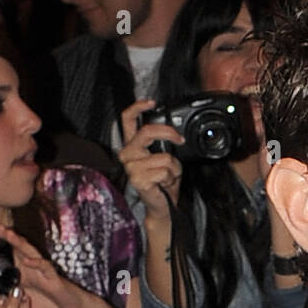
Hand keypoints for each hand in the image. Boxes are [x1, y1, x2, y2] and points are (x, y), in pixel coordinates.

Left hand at [0, 226, 86, 307]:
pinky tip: (28, 260)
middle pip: (16, 248)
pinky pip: (45, 267)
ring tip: (8, 234)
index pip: (7, 256)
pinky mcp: (54, 277)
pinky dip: (36, 264)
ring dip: (18, 243)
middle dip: (5, 237)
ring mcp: (42, 271)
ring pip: (29, 253)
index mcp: (21, 275)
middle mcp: (30, 269)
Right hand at [119, 100, 183, 218]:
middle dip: (168, 133)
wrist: (162, 205)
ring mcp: (131, 167)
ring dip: (173, 167)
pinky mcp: (138, 179)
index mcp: (132, 145)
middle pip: (147, 132)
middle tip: (179, 139)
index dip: (138, 107)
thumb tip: (174, 133)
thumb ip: (162, 143)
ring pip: (164, 157)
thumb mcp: (164, 157)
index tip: (152, 103)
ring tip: (168, 176)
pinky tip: (164, 183)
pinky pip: (164, 171)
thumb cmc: (162, 181)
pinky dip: (171, 178)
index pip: (128, 120)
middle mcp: (128, 154)